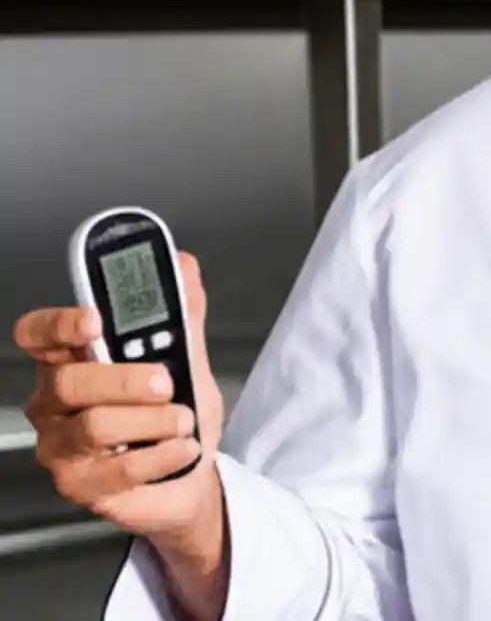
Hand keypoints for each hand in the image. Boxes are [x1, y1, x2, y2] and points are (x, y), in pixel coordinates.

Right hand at [14, 253, 225, 545]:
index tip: (94, 320)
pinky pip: (117, 468)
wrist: (191, 477)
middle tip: (166, 383)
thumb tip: (184, 265)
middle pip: (68, 381)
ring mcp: (61, 446)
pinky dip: (161, 455)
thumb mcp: (187, 361)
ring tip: (184, 421)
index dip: (58, 324)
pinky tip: (182, 449)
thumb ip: (183, 316)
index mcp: (72, 359)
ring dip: (151, 421)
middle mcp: (55, 401)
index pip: (38, 334)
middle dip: (124, 379)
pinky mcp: (79, 485)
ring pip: (93, 426)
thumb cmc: (176, 414)